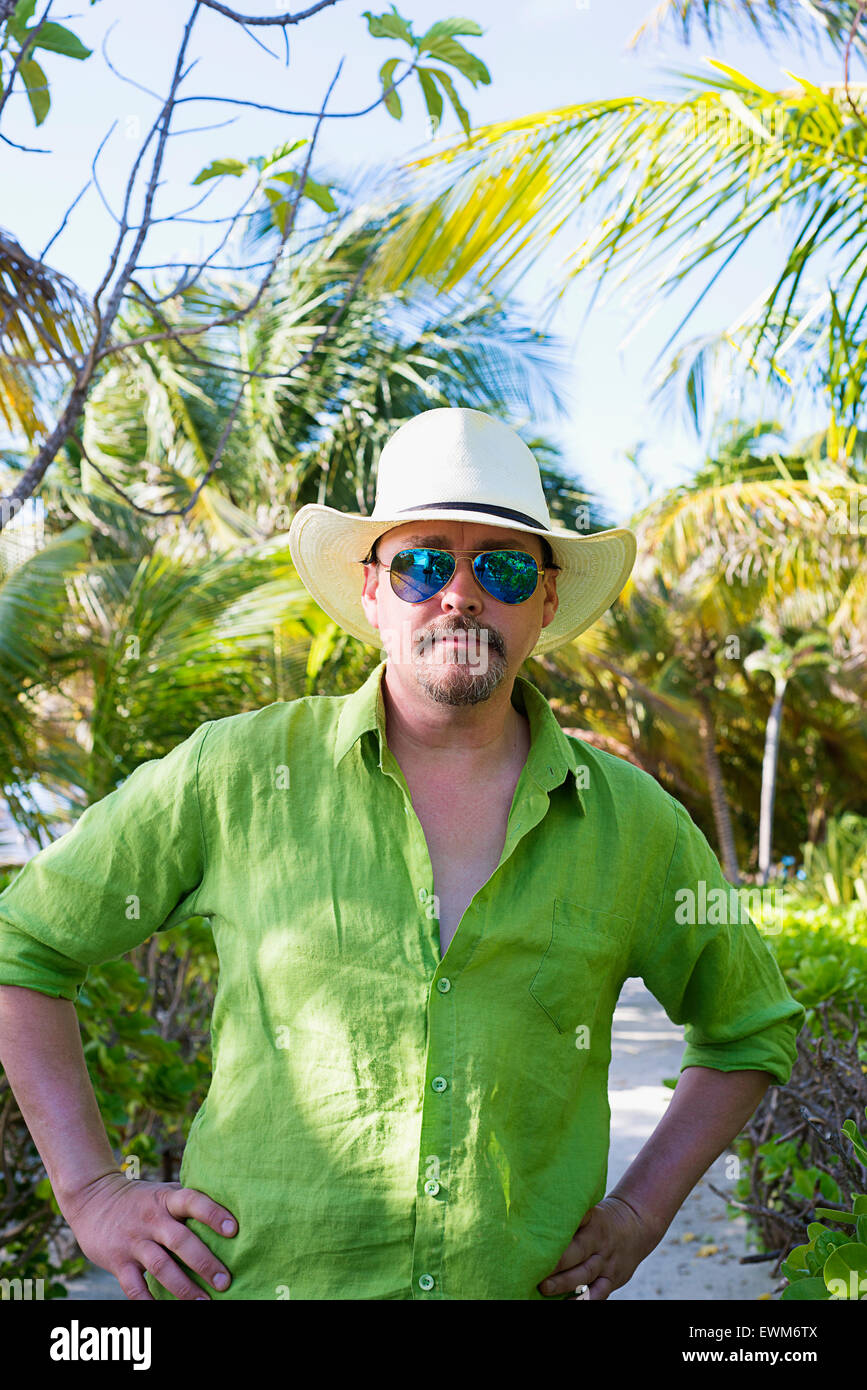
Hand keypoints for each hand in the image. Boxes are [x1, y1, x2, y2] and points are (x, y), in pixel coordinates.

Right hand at [62, 1170, 237, 1300]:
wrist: (92, 1199)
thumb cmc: (140, 1199)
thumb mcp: (163, 1192)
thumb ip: (187, 1202)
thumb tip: (228, 1208)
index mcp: (166, 1199)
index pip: (193, 1201)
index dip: (213, 1214)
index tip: (233, 1230)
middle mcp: (151, 1220)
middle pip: (180, 1241)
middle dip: (205, 1263)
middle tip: (225, 1281)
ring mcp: (134, 1241)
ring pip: (161, 1267)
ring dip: (184, 1287)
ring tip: (205, 1302)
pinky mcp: (118, 1262)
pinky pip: (134, 1287)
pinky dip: (149, 1301)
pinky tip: (165, 1310)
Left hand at [536, 1195, 660, 1300]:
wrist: (637, 1225)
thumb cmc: (603, 1218)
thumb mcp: (591, 1211)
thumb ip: (572, 1218)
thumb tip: (540, 1216)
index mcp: (594, 1224)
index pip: (574, 1229)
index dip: (555, 1238)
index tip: (536, 1244)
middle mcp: (600, 1245)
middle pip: (577, 1254)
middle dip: (556, 1264)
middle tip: (536, 1269)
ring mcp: (607, 1264)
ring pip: (585, 1275)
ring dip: (564, 1284)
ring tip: (545, 1288)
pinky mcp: (612, 1280)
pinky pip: (598, 1294)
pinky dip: (584, 1300)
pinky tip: (568, 1303)